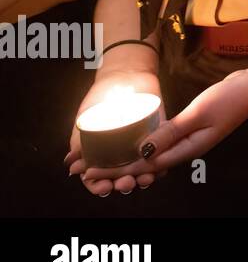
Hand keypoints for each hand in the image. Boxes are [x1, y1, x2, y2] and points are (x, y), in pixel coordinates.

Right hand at [66, 68, 163, 195]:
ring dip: (143, 179)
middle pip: (120, 177)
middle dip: (123, 184)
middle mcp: (118, 154)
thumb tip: (72, 164)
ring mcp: (138, 147)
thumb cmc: (100, 98)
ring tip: (144, 179)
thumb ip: (78, 142)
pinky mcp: (157, 137)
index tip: (104, 186)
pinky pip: (160, 155)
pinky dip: (161, 164)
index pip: (96, 178)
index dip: (98, 185)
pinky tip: (161, 169)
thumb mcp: (85, 119)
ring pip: (140, 171)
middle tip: (126, 183)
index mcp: (97, 154)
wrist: (123, 75)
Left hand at [76, 69, 247, 185]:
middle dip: (114, 169)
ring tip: (101, 161)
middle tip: (84, 170)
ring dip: (127, 160)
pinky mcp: (191, 130)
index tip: (89, 172)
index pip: (145, 165)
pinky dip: (144, 148)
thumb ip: (171, 132)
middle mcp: (186, 149)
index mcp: (188, 149)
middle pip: (146, 165)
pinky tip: (133, 144)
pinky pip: (162, 145)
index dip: (116, 169)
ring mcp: (189, 140)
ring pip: (152, 156)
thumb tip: (143, 151)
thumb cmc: (229, 98)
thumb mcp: (199, 113)